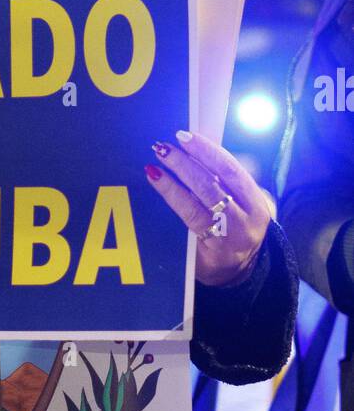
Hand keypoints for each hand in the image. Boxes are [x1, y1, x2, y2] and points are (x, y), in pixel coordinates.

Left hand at [145, 129, 270, 287]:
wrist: (235, 274)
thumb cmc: (232, 231)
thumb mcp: (238, 205)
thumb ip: (222, 182)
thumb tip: (193, 150)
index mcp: (256, 203)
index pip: (232, 171)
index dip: (208, 151)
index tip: (186, 136)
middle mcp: (248, 221)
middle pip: (215, 185)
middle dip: (187, 163)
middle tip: (164, 147)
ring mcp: (230, 239)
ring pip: (199, 203)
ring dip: (174, 181)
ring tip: (154, 167)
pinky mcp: (211, 254)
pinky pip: (188, 221)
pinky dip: (172, 199)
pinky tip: (158, 186)